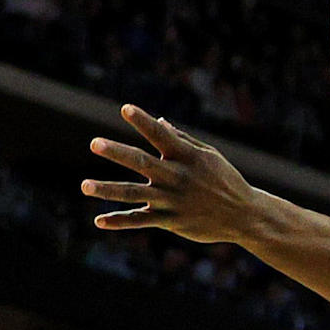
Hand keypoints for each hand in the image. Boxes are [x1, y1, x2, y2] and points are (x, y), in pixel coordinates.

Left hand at [84, 105, 264, 243]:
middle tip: (94, 143)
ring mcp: (173, 201)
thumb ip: (182, 140)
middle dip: (117, 152)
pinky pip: (141, 221)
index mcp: (188, 157)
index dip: (143, 121)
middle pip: (142, 163)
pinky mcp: (171, 221)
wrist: (244, 216)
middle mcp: (177, 177)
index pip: (161, 135)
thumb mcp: (209, 156)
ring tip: (85, 186)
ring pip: (134, 194)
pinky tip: (99, 221)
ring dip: (108, 190)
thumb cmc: (226, 180)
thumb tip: (158, 122)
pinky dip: (120, 222)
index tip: (125, 108)